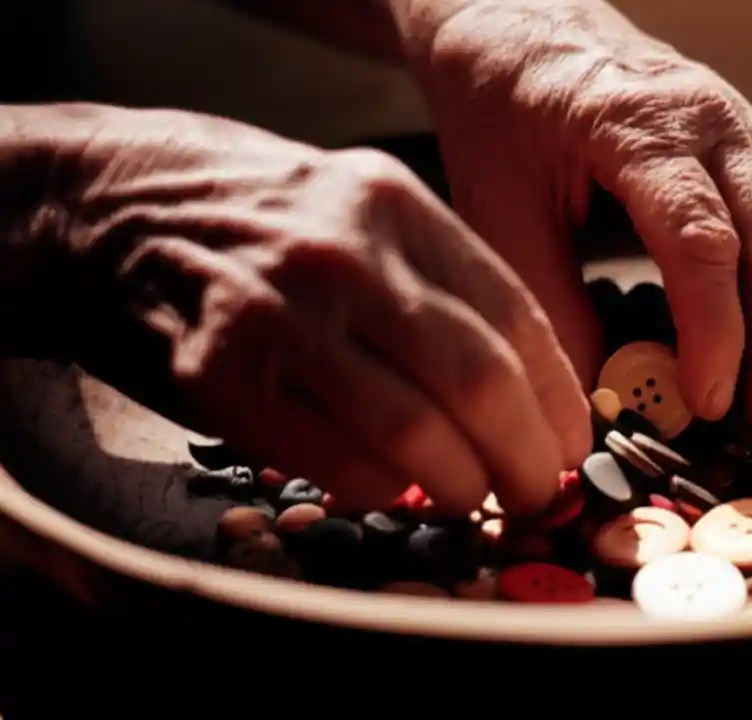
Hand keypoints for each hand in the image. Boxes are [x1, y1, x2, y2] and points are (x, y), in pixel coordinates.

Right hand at [56, 105, 589, 513]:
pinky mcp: (222, 379)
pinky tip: (398, 489)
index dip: (558, 396)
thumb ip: (442, 280)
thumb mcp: (363, 207)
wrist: (114, 207)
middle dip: (528, 455)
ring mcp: (279, 316)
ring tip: (475, 499)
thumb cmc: (264, 219)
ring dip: (462, 484)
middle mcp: (345, 256)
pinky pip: (335, 459)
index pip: (515, 315)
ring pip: (413, 430)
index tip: (573, 442)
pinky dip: (385, 488)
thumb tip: (528, 388)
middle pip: (477, 379)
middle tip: (540, 491)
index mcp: (397, 206)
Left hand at [392, 0, 751, 435]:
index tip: (705, 404)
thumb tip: (601, 397)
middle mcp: (710, 118)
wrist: (522, 23)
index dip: (716, 333)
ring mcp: (744, 123)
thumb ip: (545, 300)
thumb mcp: (495, 205)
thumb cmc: (500, 111)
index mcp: (636, 127)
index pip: (704, 241)